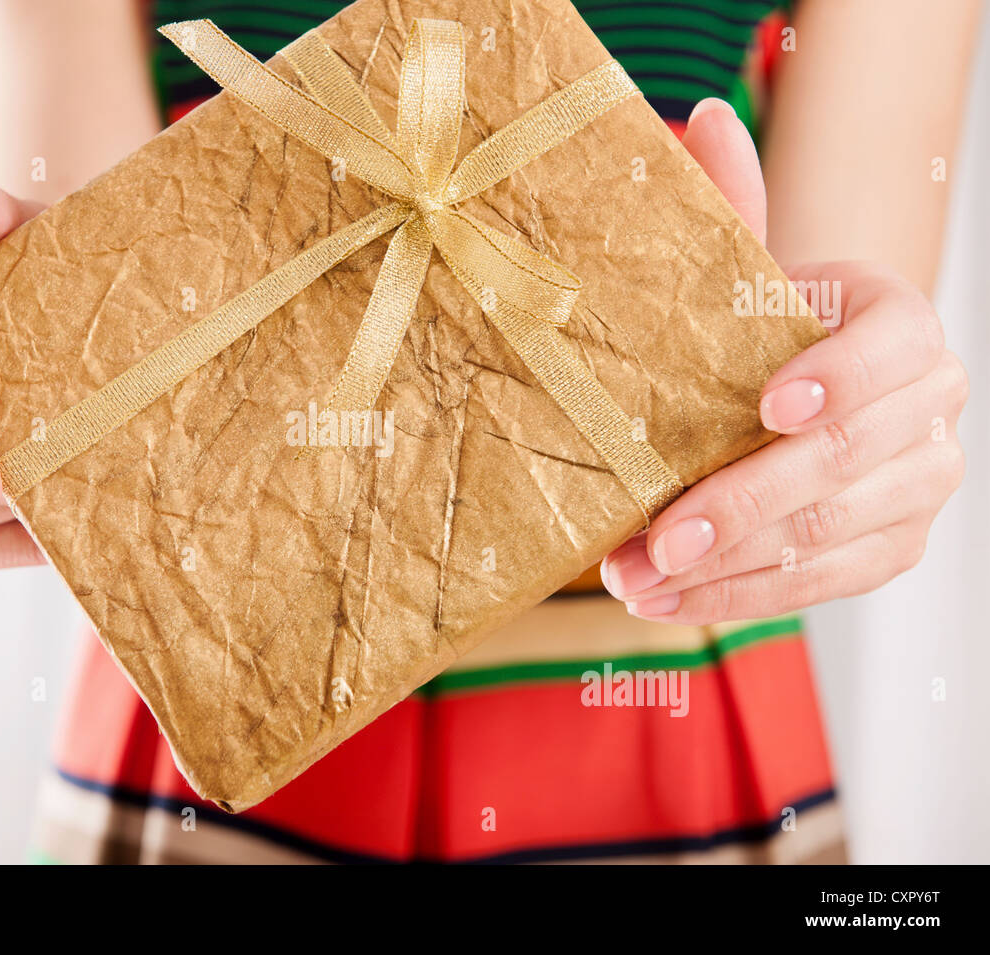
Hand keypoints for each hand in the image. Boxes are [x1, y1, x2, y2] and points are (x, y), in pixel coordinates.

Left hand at [599, 100, 966, 623]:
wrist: (798, 390)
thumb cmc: (765, 330)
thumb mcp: (748, 271)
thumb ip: (732, 208)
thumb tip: (702, 118)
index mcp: (902, 325)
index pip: (893, 350)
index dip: (838, 378)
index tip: (766, 407)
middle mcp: (931, 411)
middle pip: (843, 464)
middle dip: (742, 506)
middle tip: (658, 538)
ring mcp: (920, 487)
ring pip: (825, 538)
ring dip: (722, 569)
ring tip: (634, 580)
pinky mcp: (891, 548)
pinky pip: (821, 587)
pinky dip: (738, 597)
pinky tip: (669, 602)